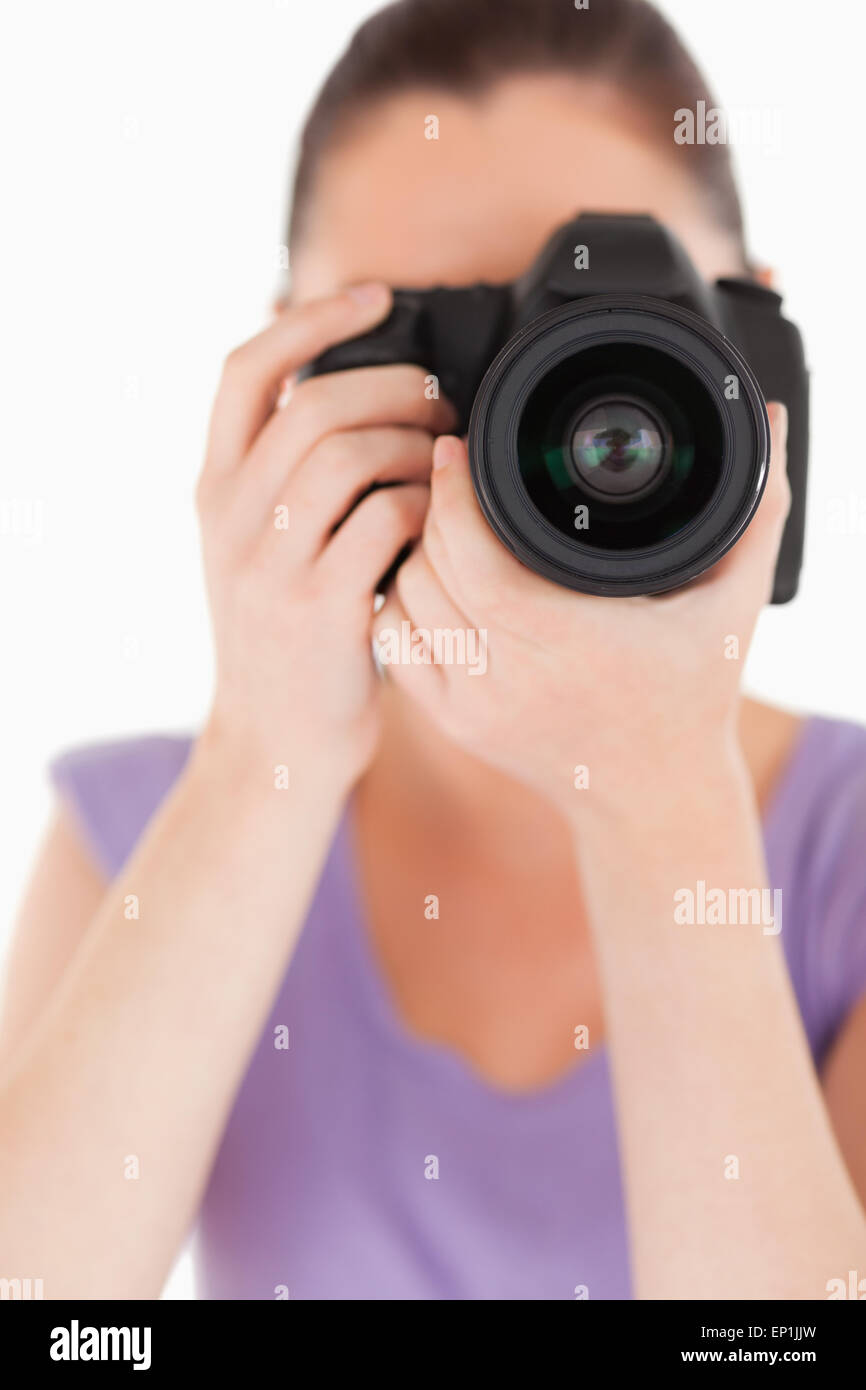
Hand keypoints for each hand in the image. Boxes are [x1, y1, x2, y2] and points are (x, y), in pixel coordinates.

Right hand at [195, 285, 455, 791]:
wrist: (275, 740)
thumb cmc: (287, 636)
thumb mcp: (257, 548)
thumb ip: (284, 478)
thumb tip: (354, 395)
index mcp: (213, 489)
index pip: (245, 370)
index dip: (311, 319)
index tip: (375, 297)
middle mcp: (230, 517)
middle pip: (313, 403)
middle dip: (394, 388)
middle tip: (439, 405)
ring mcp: (269, 563)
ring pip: (349, 454)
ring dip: (414, 446)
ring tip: (443, 464)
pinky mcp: (318, 606)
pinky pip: (384, 521)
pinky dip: (424, 506)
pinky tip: (438, 521)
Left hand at [375, 404, 789, 819]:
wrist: (653, 797)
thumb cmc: (694, 697)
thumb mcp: (735, 605)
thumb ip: (757, 512)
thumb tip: (770, 421)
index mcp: (573, 642)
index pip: (478, 561)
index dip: (455, 499)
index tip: (456, 450)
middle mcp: (513, 679)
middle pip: (433, 573)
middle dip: (433, 512)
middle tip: (448, 473)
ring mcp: (474, 708)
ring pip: (406, 605)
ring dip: (414, 556)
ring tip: (441, 522)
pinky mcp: (453, 725)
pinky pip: (396, 648)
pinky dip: (402, 605)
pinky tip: (428, 580)